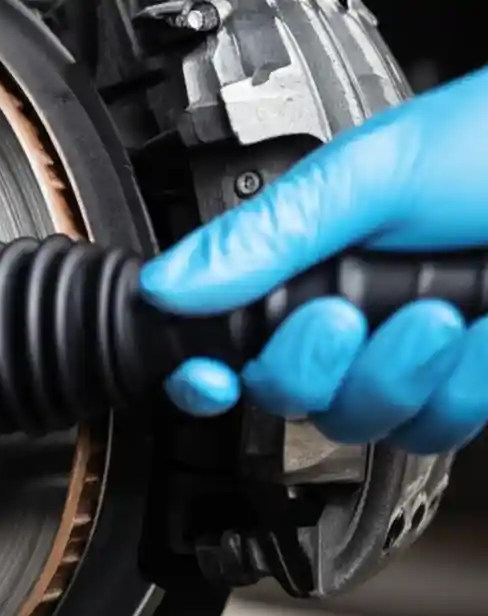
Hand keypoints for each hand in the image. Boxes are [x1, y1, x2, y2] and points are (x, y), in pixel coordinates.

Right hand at [140, 67, 487, 454]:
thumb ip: (265, 235)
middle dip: (316, 366)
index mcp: (308, 258)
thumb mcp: (368, 176)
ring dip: (401, 375)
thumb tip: (170, 282)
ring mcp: (410, 354)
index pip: (228, 337)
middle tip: (346, 318)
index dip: (205, 374)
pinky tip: (486, 334)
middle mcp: (351, 312)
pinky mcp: (467, 385)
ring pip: (362, 421)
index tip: (208, 380)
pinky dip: (464, 386)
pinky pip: (438, 427)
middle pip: (290, 395)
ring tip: (445, 313)